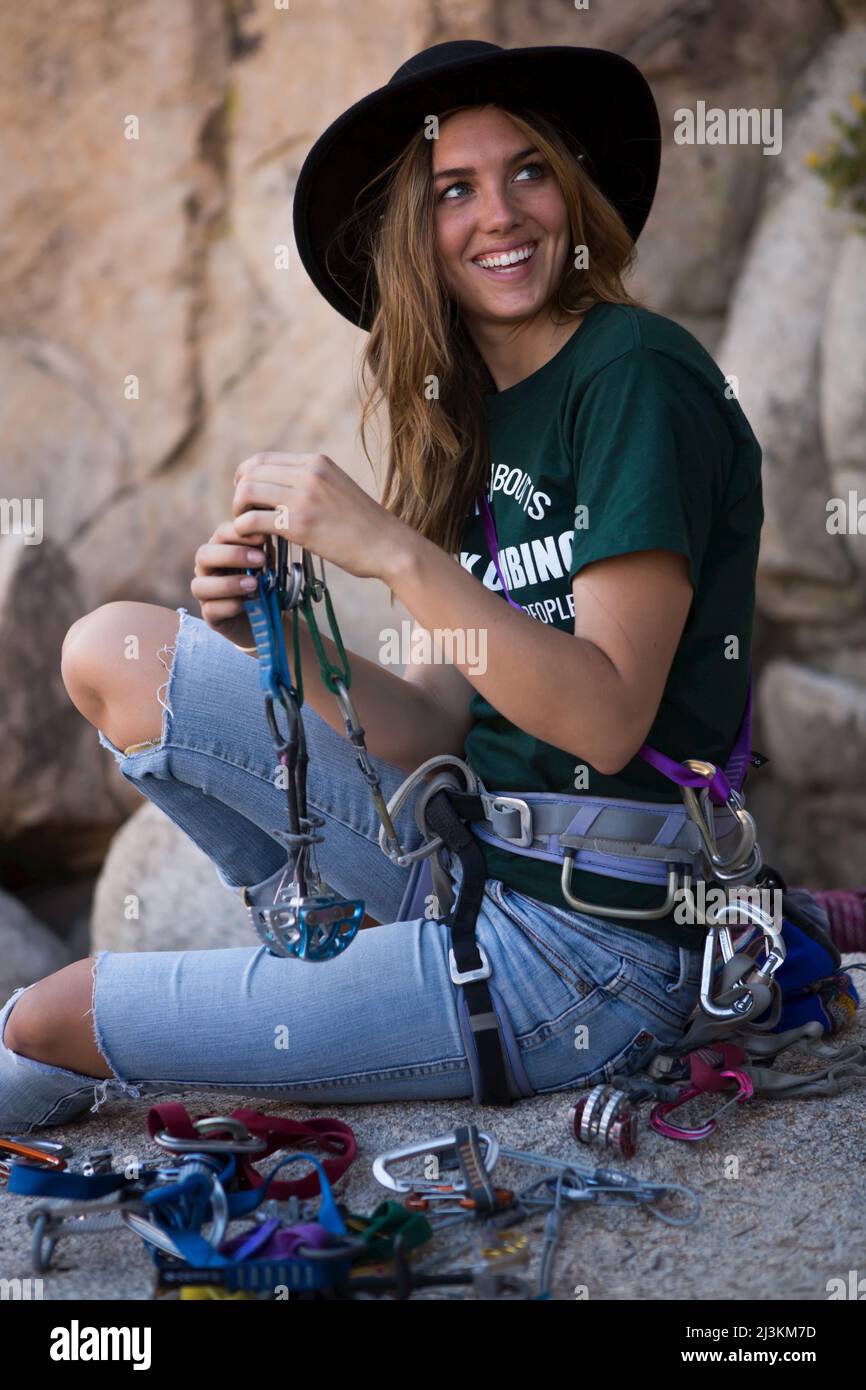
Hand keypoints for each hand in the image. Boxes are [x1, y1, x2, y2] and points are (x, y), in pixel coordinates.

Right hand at [191, 519, 267, 647]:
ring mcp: (205, 593)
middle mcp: (207, 569)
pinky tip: (245, 605)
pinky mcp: (210, 616)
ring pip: (200, 585)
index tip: (263, 537)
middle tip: (261, 560)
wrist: (265, 617)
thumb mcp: (266, 564)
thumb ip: (264, 548)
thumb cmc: (263, 582)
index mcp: (220, 549)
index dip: (239, 533)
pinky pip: (211, 610)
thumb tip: (270, 531)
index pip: (221, 533)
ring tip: (254, 585)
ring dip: (228, 584)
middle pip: (204, 555)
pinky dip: (229, 606)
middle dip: (232, 556)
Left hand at [231, 452, 409, 580]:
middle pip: (249, 473)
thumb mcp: (338, 488)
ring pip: (246, 493)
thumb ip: (311, 483)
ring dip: (239, 513)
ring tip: (249, 530)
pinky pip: (252, 521)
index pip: (262, 458)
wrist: (389, 546)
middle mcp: (309, 474)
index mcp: (316, 462)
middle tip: (245, 517)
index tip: (246, 497)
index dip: (244, 477)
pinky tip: (256, 543)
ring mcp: (304, 498)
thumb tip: (281, 488)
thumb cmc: (365, 526)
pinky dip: (245, 532)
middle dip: (239, 496)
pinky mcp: (300, 525)